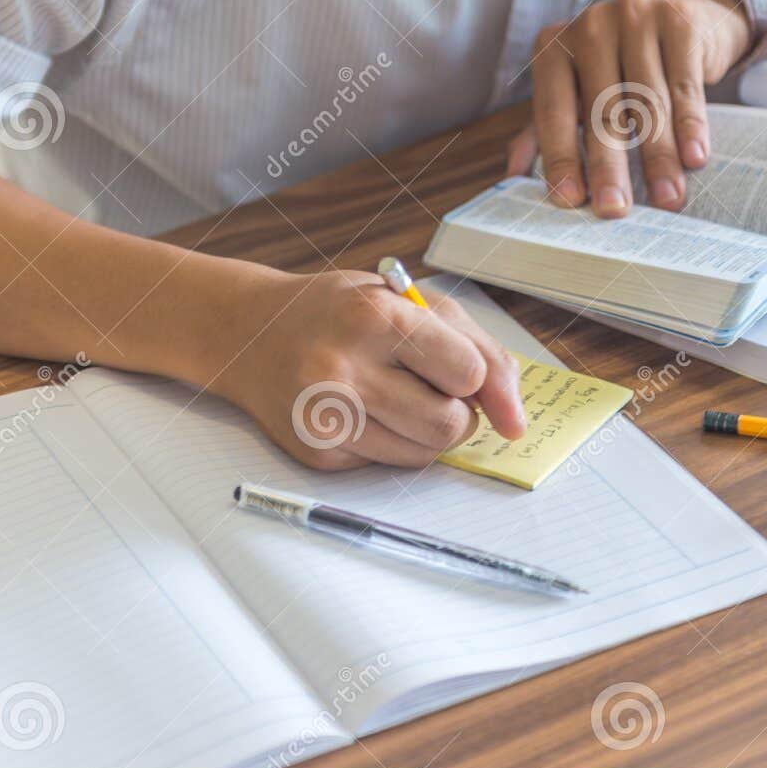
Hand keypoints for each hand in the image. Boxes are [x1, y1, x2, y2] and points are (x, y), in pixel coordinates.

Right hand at [214, 269, 527, 469]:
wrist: (250, 334)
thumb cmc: (342, 311)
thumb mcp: (412, 301)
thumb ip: (480, 350)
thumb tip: (517, 422)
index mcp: (374, 316)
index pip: (468, 372)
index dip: (469, 372)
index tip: (448, 361)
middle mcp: (343, 368)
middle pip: (450, 424)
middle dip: (456, 410)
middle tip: (427, 384)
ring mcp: (325, 417)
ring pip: (425, 454)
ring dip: (427, 430)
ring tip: (394, 395)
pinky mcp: (317, 454)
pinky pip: (390, 466)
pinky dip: (392, 443)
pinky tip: (361, 410)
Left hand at [506, 0, 751, 217]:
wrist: (684, 17)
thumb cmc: (622, 66)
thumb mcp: (580, 91)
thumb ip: (545, 129)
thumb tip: (514, 176)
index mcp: (555, 47)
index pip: (553, 111)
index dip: (560, 158)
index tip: (569, 201)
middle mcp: (590, 27)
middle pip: (601, 110)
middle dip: (608, 167)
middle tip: (615, 210)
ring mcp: (635, 17)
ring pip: (647, 102)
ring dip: (658, 157)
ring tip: (668, 199)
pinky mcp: (678, 20)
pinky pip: (684, 85)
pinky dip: (691, 126)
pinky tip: (695, 158)